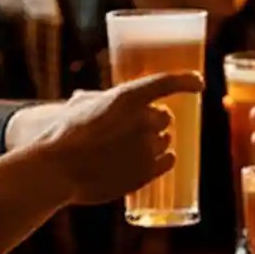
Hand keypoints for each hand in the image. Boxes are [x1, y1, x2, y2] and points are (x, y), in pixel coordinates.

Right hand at [36, 71, 202, 205]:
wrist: (56, 170)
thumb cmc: (62, 135)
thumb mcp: (79, 106)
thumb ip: (97, 100)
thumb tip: (95, 99)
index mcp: (127, 98)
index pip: (167, 82)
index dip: (186, 80)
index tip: (198, 82)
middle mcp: (143, 120)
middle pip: (164, 117)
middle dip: (153, 121)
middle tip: (132, 130)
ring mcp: (147, 147)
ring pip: (165, 140)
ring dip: (153, 142)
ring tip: (126, 151)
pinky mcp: (147, 173)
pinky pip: (168, 162)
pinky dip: (163, 160)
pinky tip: (150, 162)